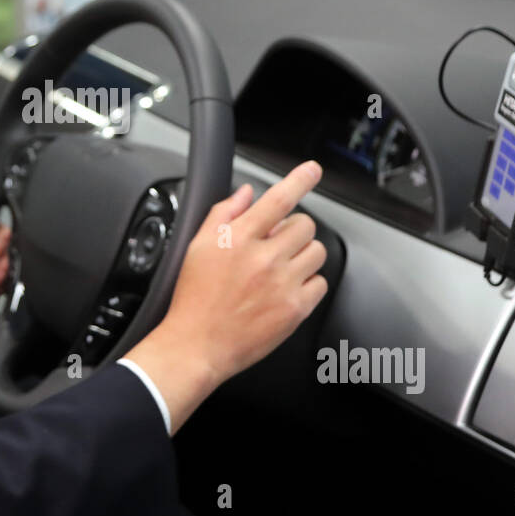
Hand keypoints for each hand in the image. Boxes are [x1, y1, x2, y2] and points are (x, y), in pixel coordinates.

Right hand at [124, 160, 327, 431]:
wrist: (197, 346)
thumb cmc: (194, 300)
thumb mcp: (197, 247)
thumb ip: (223, 214)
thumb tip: (246, 194)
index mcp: (238, 239)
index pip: (278, 199)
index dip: (300, 179)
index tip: (312, 170)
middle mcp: (264, 259)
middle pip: (305, 225)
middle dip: (293, 230)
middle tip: (277, 244)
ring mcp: (283, 284)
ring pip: (317, 252)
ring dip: (303, 255)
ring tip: (282, 268)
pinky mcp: (295, 309)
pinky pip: (320, 283)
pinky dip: (308, 284)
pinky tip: (286, 290)